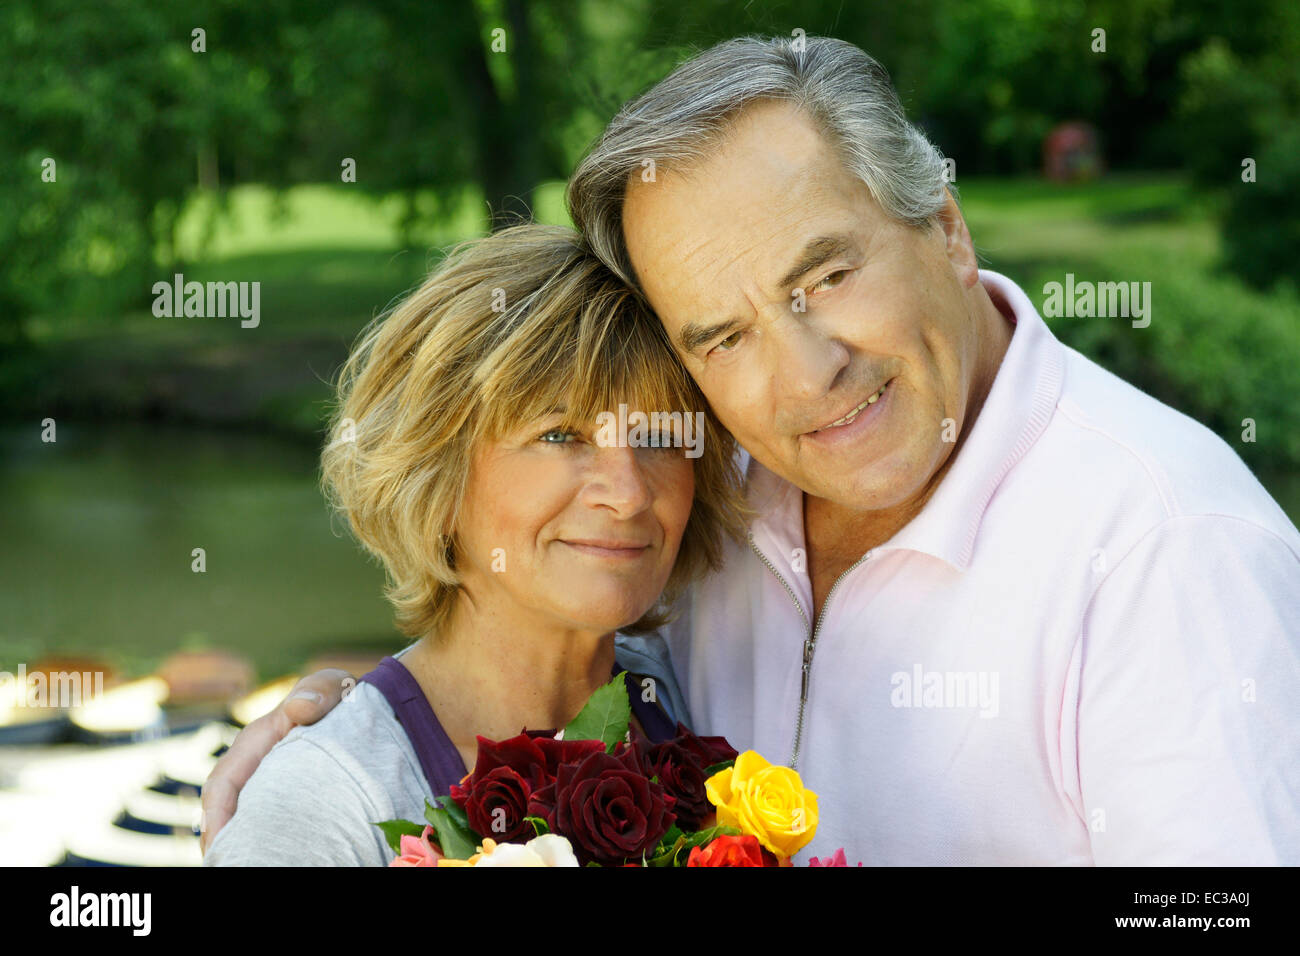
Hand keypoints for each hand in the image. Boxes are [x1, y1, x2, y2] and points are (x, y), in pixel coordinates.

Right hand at [199, 669, 353, 853]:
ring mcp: (266, 784)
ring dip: (243, 844)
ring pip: (245, 819)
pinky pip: (269, 822)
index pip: (223, 782)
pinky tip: (279, 858)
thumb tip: (299, 707)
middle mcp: (252, 767)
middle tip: (228, 865)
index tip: (217, 840)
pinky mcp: (284, 797)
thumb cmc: (338, 695)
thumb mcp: (331, 687)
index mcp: (254, 742)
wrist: (358, 705)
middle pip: (225, 811)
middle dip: (222, 841)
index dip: (216, 814)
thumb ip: (318, 692)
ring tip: (247, 865)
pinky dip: (267, 841)